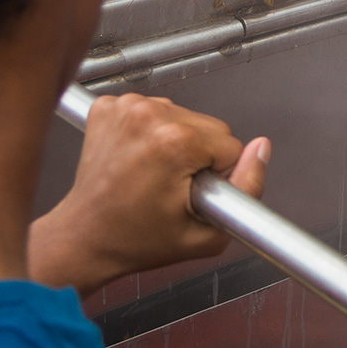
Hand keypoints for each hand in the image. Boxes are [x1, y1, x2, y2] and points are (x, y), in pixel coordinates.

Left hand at [28, 92, 268, 296]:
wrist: (84, 237)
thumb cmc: (137, 240)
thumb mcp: (208, 233)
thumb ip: (247, 189)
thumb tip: (262, 150)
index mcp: (174, 143)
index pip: (230, 144)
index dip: (218, 175)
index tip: (192, 192)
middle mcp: (148, 116)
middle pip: (208, 126)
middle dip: (199, 155)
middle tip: (172, 186)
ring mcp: (125, 107)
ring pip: (182, 116)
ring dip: (176, 142)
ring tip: (152, 173)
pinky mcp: (109, 106)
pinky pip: (153, 112)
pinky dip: (151, 133)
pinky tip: (137, 158)